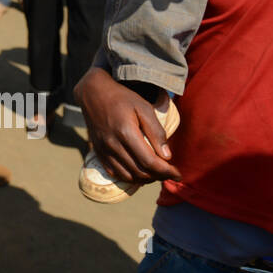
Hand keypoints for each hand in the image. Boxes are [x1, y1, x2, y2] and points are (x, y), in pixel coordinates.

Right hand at [73, 67, 180, 184]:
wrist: (93, 93)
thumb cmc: (122, 98)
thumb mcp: (144, 107)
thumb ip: (156, 131)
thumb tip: (167, 156)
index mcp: (126, 132)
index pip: (150, 162)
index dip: (167, 172)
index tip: (178, 174)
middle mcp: (113, 144)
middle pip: (140, 172)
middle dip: (159, 176)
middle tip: (169, 172)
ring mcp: (103, 149)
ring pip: (128, 176)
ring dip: (145, 179)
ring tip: (156, 173)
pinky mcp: (98, 151)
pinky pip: (115, 173)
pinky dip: (130, 177)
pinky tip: (139, 171)